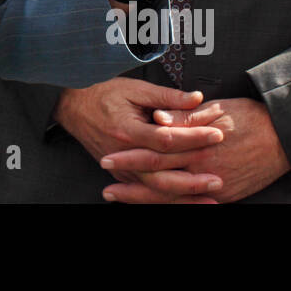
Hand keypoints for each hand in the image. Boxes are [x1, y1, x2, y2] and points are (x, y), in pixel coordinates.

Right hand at [54, 79, 226, 201]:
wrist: (73, 105)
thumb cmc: (102, 93)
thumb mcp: (134, 88)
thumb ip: (166, 96)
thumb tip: (196, 98)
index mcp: (127, 129)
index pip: (166, 138)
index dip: (193, 137)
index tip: (217, 134)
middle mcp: (122, 153)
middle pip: (161, 172)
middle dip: (192, 178)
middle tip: (218, 178)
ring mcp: (120, 168)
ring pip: (154, 189)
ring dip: (183, 197)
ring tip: (209, 200)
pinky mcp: (121, 175)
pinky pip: (146, 193)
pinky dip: (167, 200)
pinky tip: (186, 202)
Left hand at [100, 98, 290, 202]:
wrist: (284, 137)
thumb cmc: (249, 117)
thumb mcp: (216, 109)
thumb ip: (184, 115)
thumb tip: (158, 118)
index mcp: (196, 144)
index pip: (155, 152)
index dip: (130, 156)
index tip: (108, 156)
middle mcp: (203, 169)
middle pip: (158, 180)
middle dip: (130, 185)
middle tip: (106, 190)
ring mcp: (215, 187)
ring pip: (172, 198)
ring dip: (144, 200)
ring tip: (119, 198)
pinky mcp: (226, 196)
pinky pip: (192, 205)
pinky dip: (172, 205)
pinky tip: (155, 204)